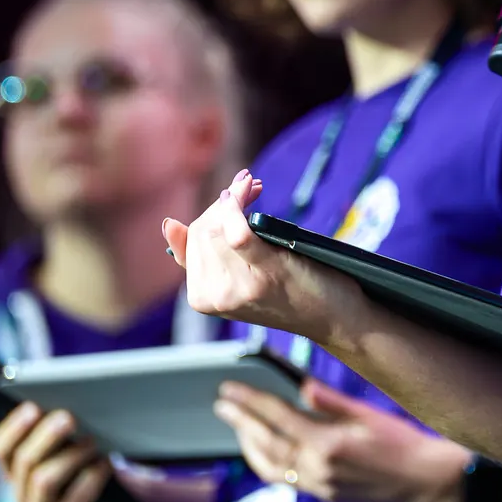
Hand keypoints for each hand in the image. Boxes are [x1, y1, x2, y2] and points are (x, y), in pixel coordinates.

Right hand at [0, 403, 108, 501]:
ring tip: (93, 443)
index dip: (13, 427)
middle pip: (24, 461)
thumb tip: (61, 405)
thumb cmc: (95, 462)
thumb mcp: (75, 441)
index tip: (33, 407)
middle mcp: (22, 491)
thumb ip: (61, 427)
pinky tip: (104, 465)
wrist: (126, 498)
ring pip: (43, 480)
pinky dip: (90, 480)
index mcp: (17, 467)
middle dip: (47, 436)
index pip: (0, 447)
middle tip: (69, 418)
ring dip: (71, 456)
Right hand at [163, 171, 363, 338]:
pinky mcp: (267, 274)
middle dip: (224, 202)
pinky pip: (238, 234)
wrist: (333, 316)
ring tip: (252, 186)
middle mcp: (216, 298)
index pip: (192, 240)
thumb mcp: (237, 279)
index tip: (232, 195)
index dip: (211, 212)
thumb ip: (203, 258)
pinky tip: (246, 192)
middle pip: (204, 231)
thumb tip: (169, 225)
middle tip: (247, 185)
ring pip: (219, 228)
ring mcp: (240, 288)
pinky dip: (237, 208)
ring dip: (235, 197)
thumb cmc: (288, 293)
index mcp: (202, 299)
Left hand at [215, 377, 467, 501]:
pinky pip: (287, 481)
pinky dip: (269, 464)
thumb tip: (300, 387)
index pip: (277, 417)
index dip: (250, 401)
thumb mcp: (369, 414)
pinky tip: (264, 453)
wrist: (427, 481)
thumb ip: (331, 402)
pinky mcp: (326, 496)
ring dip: (249, 446)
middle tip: (221, 405)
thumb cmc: (403, 441)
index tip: (228, 389)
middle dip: (240, 422)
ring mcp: (320, 487)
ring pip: (271, 468)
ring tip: (237, 428)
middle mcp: (318, 469)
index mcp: (328, 443)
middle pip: (266, 443)